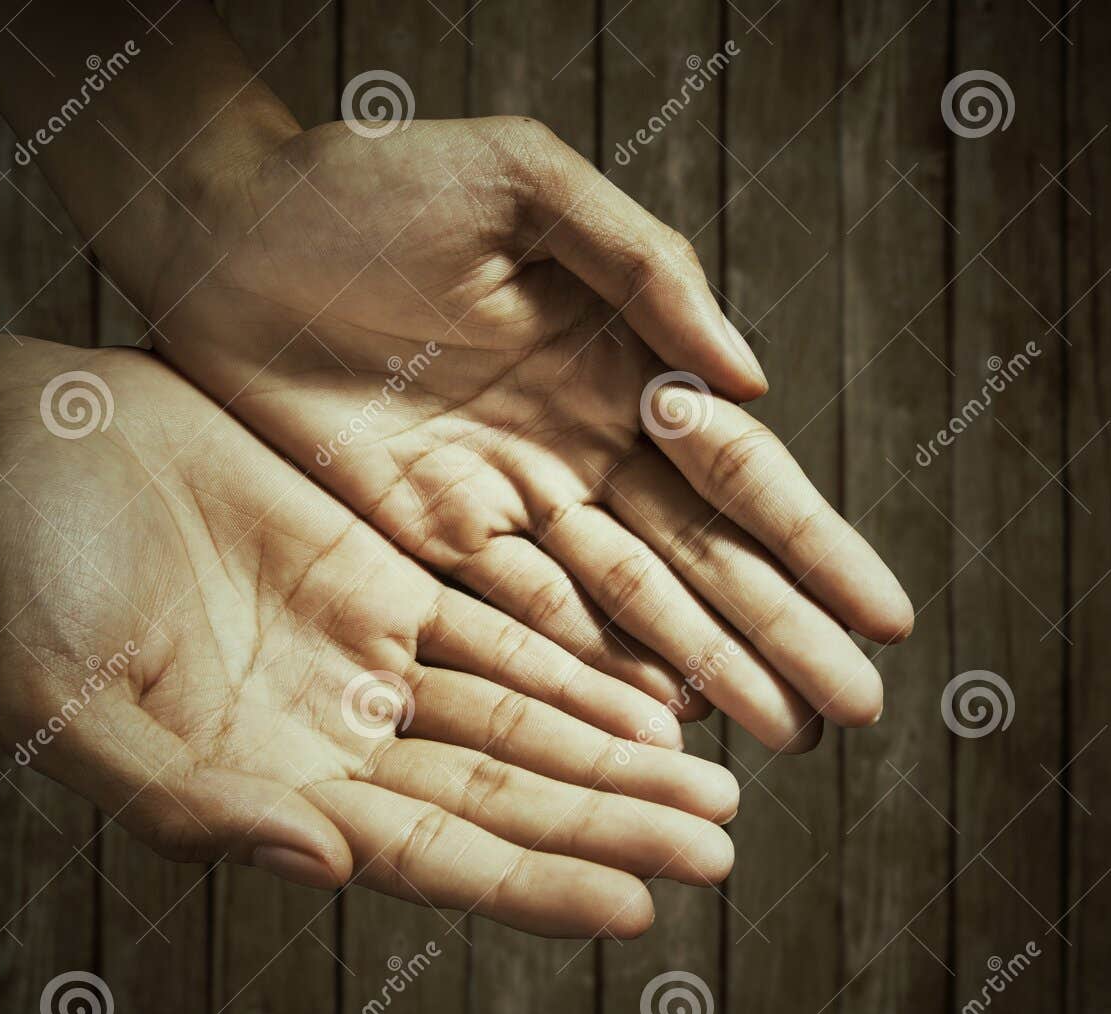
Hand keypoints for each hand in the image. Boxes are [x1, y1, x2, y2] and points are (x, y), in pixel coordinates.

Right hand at [0, 349, 738, 937]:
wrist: (41, 441)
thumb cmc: (28, 576)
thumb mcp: (67, 701)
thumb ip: (186, 799)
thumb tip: (322, 864)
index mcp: (268, 785)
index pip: (426, 854)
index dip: (531, 881)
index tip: (636, 905)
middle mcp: (337, 736)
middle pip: (501, 795)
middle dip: (610, 823)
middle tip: (721, 845)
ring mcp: (370, 656)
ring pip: (519, 718)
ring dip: (617, 752)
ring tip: (715, 781)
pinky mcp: (389, 575)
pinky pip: (502, 626)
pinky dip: (577, 660)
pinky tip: (653, 690)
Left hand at [139, 118, 913, 749]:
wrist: (225, 228)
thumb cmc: (375, 182)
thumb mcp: (525, 182)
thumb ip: (643, 266)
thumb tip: (749, 377)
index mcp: (618, 362)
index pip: (736, 468)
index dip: (811, 542)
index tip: (885, 614)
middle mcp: (577, 446)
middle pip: (698, 557)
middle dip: (779, 633)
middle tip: (855, 711)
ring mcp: (505, 500)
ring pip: (625, 604)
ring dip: (703, 670)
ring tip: (777, 736)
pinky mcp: (425, 537)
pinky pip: (522, 616)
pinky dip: (587, 671)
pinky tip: (648, 724)